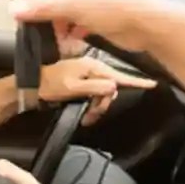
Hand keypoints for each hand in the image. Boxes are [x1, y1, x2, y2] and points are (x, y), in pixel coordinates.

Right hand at [10, 0, 184, 53]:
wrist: (145, 24)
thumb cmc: (111, 7)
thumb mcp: (70, 6)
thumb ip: (40, 8)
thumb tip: (13, 9)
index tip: (18, 13)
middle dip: (40, 13)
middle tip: (33, 29)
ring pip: (60, 10)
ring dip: (54, 25)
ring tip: (55, 39)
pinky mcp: (95, 15)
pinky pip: (73, 21)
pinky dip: (68, 31)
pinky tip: (71, 41)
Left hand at [39, 56, 156, 125]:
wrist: (32, 87)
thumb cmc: (49, 86)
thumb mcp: (72, 88)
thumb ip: (94, 87)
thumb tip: (113, 87)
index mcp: (92, 66)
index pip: (119, 75)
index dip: (136, 82)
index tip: (152, 84)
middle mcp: (92, 68)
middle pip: (111, 89)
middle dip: (103, 104)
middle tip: (91, 115)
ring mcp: (88, 75)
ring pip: (103, 94)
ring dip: (96, 107)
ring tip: (85, 116)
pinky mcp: (83, 82)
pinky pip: (95, 94)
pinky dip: (92, 105)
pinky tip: (85, 112)